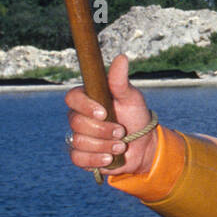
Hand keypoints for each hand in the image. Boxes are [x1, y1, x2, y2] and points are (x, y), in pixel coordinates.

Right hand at [65, 54, 156, 176]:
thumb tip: (121, 57)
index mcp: (87, 99)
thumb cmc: (135, 116)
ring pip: (79, 141)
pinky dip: (96, 160)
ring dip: (104, 145)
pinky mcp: (81, 155)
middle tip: (121, 131)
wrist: (143, 145)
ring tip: (121, 145)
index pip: (72, 98)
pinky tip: (110, 158)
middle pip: (76, 123)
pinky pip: (78, 158)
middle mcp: (79, 117)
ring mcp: (78, 136)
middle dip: (102, 130)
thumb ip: (120, 81)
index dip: (85, 106)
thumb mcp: (131, 98)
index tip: (103, 112)